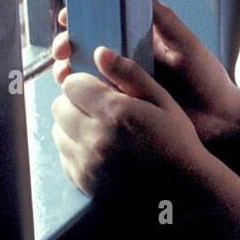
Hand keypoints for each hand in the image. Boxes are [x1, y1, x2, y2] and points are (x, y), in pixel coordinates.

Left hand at [51, 43, 204, 197]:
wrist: (182, 187)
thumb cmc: (176, 138)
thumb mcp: (161, 99)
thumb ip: (129, 74)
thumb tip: (99, 52)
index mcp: (113, 112)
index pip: (71, 85)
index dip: (84, 82)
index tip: (98, 87)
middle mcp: (94, 138)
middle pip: (59, 106)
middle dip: (75, 102)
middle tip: (98, 107)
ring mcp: (87, 162)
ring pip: (57, 131)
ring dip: (72, 125)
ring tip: (98, 128)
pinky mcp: (84, 181)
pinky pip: (64, 155)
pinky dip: (75, 148)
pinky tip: (98, 148)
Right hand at [52, 0, 239, 144]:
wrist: (220, 121)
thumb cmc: (208, 79)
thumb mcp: (189, 46)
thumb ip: (168, 23)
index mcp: (141, 38)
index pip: (105, 21)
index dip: (83, 17)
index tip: (69, 18)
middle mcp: (128, 58)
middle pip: (87, 47)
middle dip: (68, 45)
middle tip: (63, 50)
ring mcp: (124, 83)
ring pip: (86, 73)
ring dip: (69, 71)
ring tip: (65, 74)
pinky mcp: (124, 107)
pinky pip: (96, 100)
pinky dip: (81, 96)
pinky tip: (75, 97)